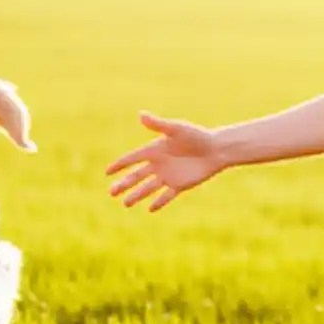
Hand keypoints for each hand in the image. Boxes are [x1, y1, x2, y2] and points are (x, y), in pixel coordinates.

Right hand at [106, 111, 225, 211]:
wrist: (216, 149)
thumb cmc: (196, 135)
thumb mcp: (176, 129)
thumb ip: (158, 124)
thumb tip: (140, 115)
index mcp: (154, 149)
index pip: (132, 159)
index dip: (119, 165)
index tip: (107, 172)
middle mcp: (159, 164)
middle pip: (136, 176)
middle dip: (123, 184)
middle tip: (111, 193)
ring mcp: (168, 175)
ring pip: (148, 188)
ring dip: (136, 195)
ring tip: (125, 204)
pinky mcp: (180, 185)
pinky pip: (166, 196)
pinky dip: (159, 202)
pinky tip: (150, 209)